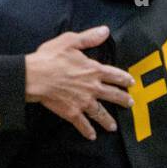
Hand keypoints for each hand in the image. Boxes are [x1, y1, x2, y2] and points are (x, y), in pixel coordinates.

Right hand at [24, 25, 133, 140]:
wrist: (35, 77)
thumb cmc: (50, 57)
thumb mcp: (70, 41)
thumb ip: (89, 38)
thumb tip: (105, 31)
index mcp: (93, 70)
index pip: (114, 75)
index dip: (124, 79)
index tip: (131, 83)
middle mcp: (92, 88)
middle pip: (112, 95)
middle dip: (123, 99)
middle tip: (130, 104)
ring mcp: (83, 102)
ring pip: (100, 113)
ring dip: (108, 120)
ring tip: (113, 127)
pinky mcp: (72, 112)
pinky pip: (82, 124)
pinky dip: (87, 131)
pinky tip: (92, 136)